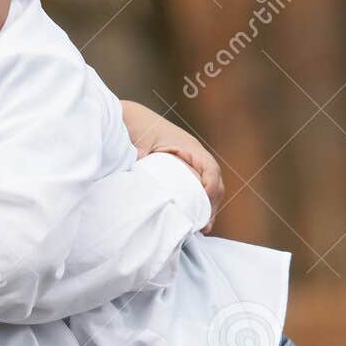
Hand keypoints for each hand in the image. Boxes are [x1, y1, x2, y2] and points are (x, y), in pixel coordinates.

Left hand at [121, 102, 222, 231]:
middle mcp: (194, 154)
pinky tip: (194, 218)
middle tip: (205, 225)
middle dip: (213, 203)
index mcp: (189, 146)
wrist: (130, 118)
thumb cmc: (137, 127)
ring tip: (203, 227)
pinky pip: (198, 185)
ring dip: (208, 205)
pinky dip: (199, 201)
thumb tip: (139, 176)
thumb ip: (140, 158)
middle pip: (214, 181)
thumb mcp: (139, 143)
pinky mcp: (183, 168)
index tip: (204, 203)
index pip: (210, 168)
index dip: (211, 187)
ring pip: (209, 185)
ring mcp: (191, 161)